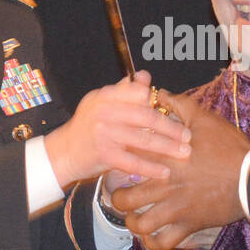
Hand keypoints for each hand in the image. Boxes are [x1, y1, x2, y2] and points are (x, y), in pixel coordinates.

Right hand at [43, 71, 190, 188]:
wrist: (61, 153)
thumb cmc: (86, 128)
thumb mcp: (100, 103)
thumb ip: (123, 91)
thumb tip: (145, 76)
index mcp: (106, 96)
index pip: (139, 94)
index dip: (160, 104)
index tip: (177, 113)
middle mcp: (104, 111)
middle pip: (146, 117)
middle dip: (171, 128)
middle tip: (188, 136)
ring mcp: (104, 133)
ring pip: (143, 139)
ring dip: (167, 148)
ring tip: (184, 153)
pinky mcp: (103, 154)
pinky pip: (133, 162)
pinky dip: (150, 168)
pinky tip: (165, 173)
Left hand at [111, 89, 249, 249]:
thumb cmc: (230, 148)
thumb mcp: (205, 119)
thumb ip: (179, 106)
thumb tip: (159, 93)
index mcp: (165, 158)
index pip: (128, 160)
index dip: (118, 160)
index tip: (118, 160)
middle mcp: (165, 185)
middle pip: (124, 198)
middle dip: (117, 198)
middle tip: (122, 195)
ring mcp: (176, 208)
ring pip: (140, 224)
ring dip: (133, 223)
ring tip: (135, 217)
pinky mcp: (189, 225)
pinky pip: (163, 243)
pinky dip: (154, 243)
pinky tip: (153, 236)